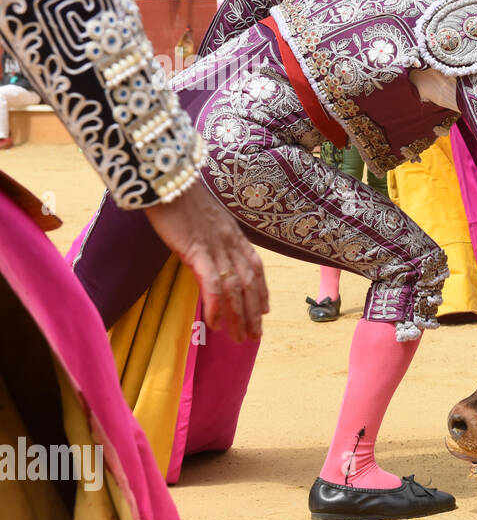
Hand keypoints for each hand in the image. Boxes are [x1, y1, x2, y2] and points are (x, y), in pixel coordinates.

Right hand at [144, 182, 268, 341]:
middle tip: (255, 336)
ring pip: (236, 288)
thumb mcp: (206, 222)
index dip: (262, 291)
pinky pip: (211, 283)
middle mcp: (232, 244)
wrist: (168, 181)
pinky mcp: (197, 250)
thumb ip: (212, 240)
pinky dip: (216, 304)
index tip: (265, 310)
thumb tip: (208, 257)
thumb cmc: (181, 200)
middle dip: (254, 313)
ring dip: (239, 316)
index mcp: (236, 236)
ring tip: (239, 338)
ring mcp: (217, 247)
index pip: (257, 268)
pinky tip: (215, 322)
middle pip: (250, 284)